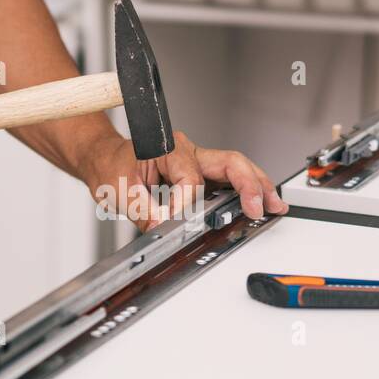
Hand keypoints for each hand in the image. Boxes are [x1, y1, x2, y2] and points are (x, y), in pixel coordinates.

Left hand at [79, 130, 287, 231]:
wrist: (104, 160)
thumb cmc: (111, 167)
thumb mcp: (119, 191)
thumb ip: (143, 211)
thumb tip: (163, 229)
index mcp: (168, 149)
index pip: (191, 180)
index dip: (187, 205)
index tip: (178, 224)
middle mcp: (187, 152)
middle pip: (230, 162)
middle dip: (249, 184)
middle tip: (261, 207)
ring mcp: (197, 162)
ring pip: (236, 168)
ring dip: (256, 186)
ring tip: (274, 205)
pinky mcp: (200, 173)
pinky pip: (227, 179)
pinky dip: (246, 191)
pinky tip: (258, 204)